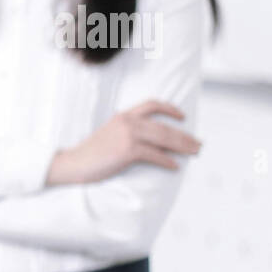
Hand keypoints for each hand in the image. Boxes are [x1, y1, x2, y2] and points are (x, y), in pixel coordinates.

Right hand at [46, 100, 200, 185]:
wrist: (73, 164)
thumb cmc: (90, 154)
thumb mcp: (108, 134)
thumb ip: (125, 130)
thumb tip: (146, 137)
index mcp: (123, 116)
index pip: (151, 105)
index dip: (170, 109)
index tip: (183, 117)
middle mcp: (127, 122)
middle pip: (164, 127)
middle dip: (185, 136)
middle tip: (198, 144)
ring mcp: (128, 136)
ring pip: (164, 139)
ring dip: (183, 147)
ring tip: (194, 153)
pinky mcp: (128, 151)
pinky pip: (155, 156)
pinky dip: (168, 161)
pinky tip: (175, 166)